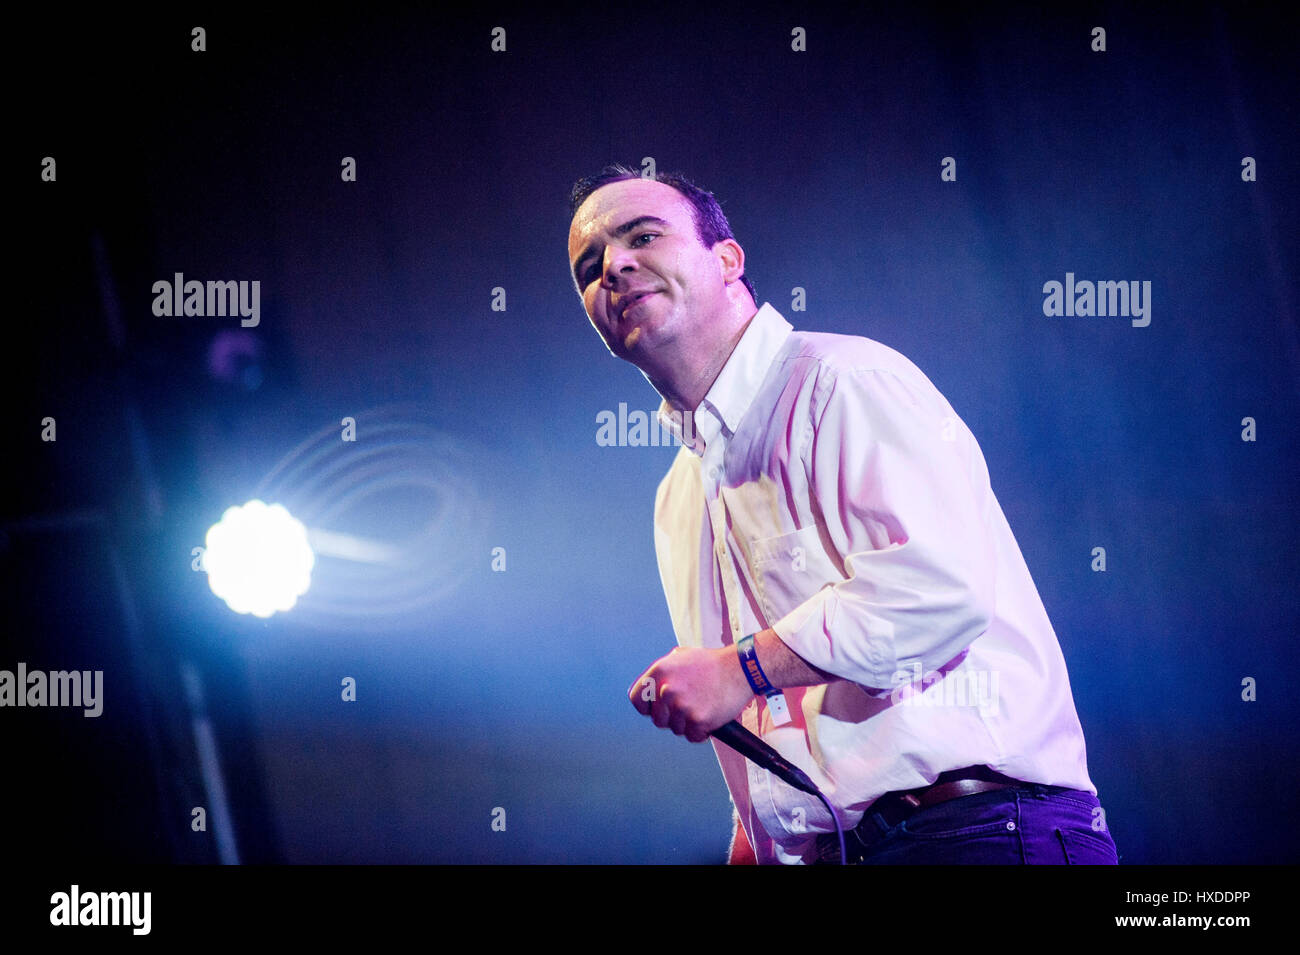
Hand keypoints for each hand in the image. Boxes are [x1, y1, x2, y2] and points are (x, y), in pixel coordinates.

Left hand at [627, 646, 753, 742]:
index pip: (637, 699)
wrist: (740, 669)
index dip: (647, 706)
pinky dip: (701, 732)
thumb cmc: (712, 663)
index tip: (658, 708)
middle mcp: (667, 689)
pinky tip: (710, 717)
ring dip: (687, 724)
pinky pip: (693, 736)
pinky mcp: (698, 720)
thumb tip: (647, 688)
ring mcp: (682, 706)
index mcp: (659, 672)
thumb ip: (662, 671)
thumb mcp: (680, 656)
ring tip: (702, 708)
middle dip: (670, 718)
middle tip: (687, 708)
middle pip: (657, 719)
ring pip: (675, 729)